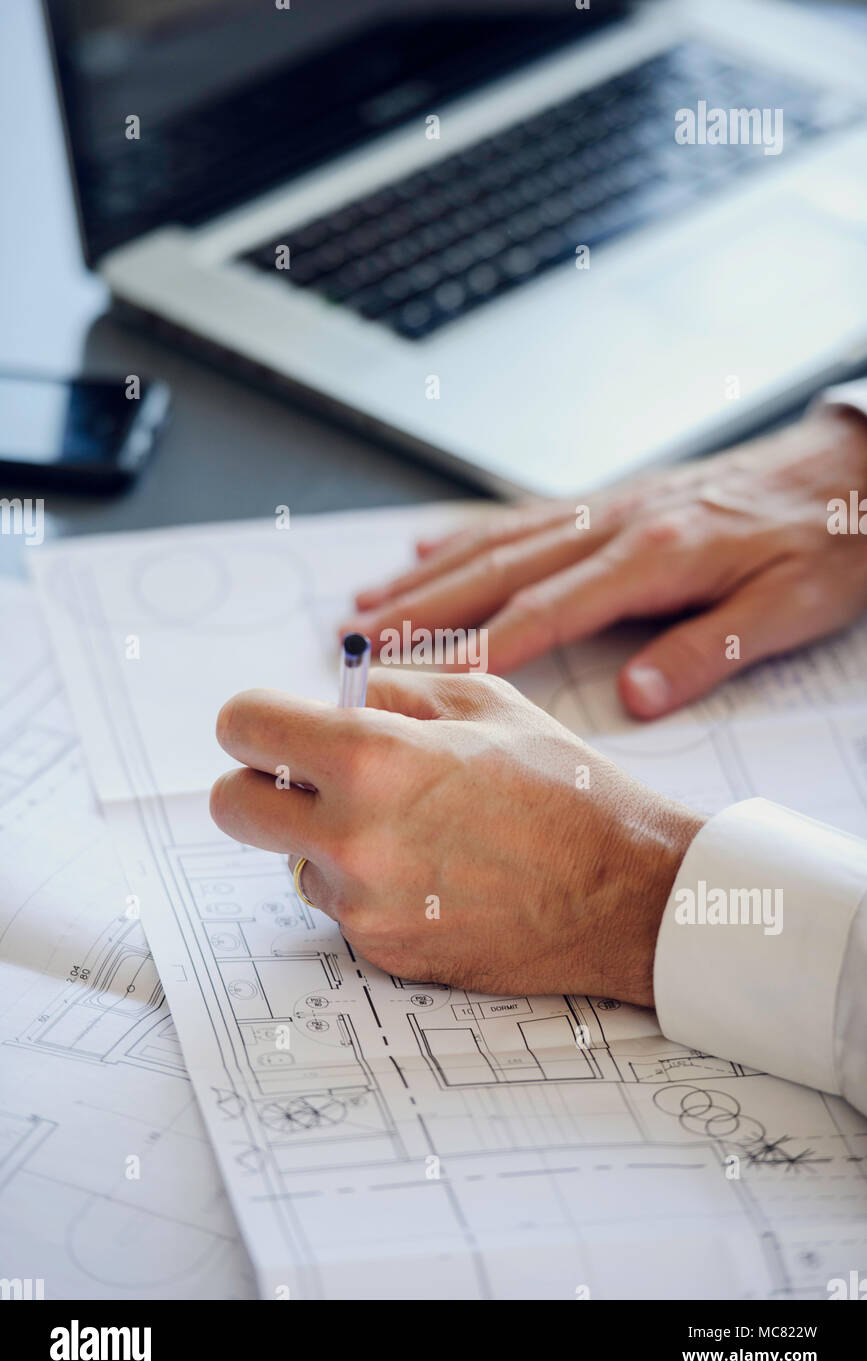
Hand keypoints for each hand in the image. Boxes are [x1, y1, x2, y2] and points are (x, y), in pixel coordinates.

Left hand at [209, 671, 702, 1004]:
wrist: (627, 893)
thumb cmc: (564, 787)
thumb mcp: (484, 701)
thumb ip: (389, 688)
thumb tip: (330, 696)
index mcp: (371, 756)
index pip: (244, 726)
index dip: (256, 719)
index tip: (274, 726)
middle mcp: (352, 835)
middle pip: (233, 807)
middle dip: (258, 784)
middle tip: (306, 779)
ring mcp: (363, 904)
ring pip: (293, 860)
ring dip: (325, 841)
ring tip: (412, 832)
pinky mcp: (383, 952)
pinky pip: (342, 907)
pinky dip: (369, 888)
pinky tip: (436, 876)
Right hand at [345, 407, 866, 718]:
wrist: (853, 470)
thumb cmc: (827, 542)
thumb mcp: (788, 608)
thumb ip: (707, 651)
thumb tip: (634, 699)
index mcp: (657, 557)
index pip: (549, 610)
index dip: (480, 646)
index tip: (420, 675)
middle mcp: (617, 526)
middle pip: (499, 571)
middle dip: (421, 608)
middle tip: (356, 639)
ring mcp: (608, 509)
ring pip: (498, 542)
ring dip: (427, 574)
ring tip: (366, 601)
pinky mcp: (612, 503)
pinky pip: (523, 517)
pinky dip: (467, 533)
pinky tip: (427, 545)